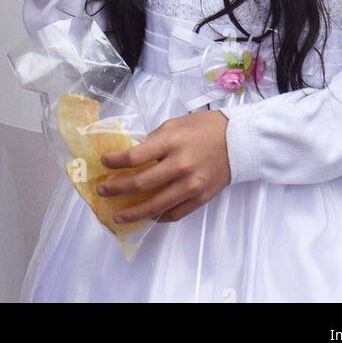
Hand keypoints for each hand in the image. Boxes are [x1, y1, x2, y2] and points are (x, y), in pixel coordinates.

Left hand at [97, 111, 231, 224]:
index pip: (136, 156)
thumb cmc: (203, 128)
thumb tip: (133, 156)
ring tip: (118, 216)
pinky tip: (148, 217)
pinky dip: (159, 217)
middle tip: (103, 191)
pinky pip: (175, 213)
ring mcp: (191, 184)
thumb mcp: (174, 125)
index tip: (104, 163)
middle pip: (141, 183)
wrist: (238, 141)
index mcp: (172, 141)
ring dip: (133, 213)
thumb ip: (154, 141)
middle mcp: (180, 165)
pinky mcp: (201, 197)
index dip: (116, 161)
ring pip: (156, 205)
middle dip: (117, 188)